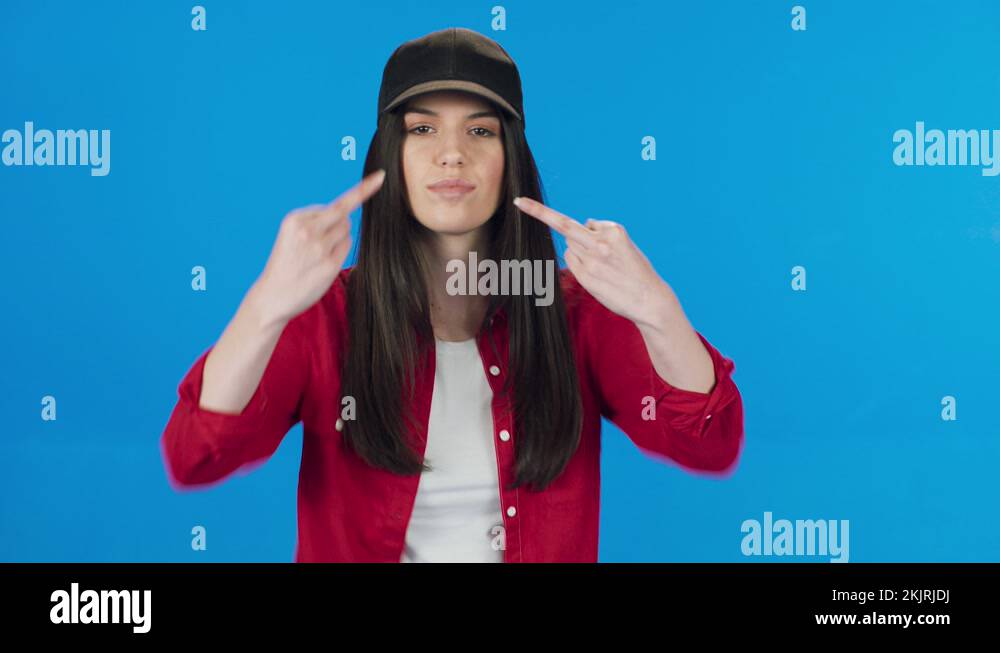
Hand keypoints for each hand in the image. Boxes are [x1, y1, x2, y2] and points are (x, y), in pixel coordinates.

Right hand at [252, 169, 385, 327]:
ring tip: (317, 252)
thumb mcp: (292, 234)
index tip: (381, 177)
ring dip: (338, 237)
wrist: (272, 295)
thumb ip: (316, 222)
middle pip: (344, 214)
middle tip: (327, 234)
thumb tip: (345, 216)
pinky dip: (340, 250)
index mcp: (296, 219)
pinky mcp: (329, 264)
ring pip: (346, 230)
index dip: (363, 190)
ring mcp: (320, 247)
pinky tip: (322, 261)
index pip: (336, 203)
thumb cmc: (285, 263)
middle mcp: (308, 230)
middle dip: (342, 219)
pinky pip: (346, 246)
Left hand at [512, 196, 676, 327]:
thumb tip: (582, 228)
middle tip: (519, 202)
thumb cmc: (637, 271)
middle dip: (545, 217)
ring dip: (579, 250)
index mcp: (614, 231)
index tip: (521, 202)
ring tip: (603, 264)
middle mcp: (600, 243)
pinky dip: (579, 263)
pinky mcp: (586, 277)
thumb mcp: (626, 244)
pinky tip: (598, 273)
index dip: (542, 212)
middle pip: (566, 228)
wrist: (650, 300)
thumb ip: (601, 234)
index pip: (578, 221)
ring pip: (570, 247)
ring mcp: (591, 261)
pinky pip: (572, 262)